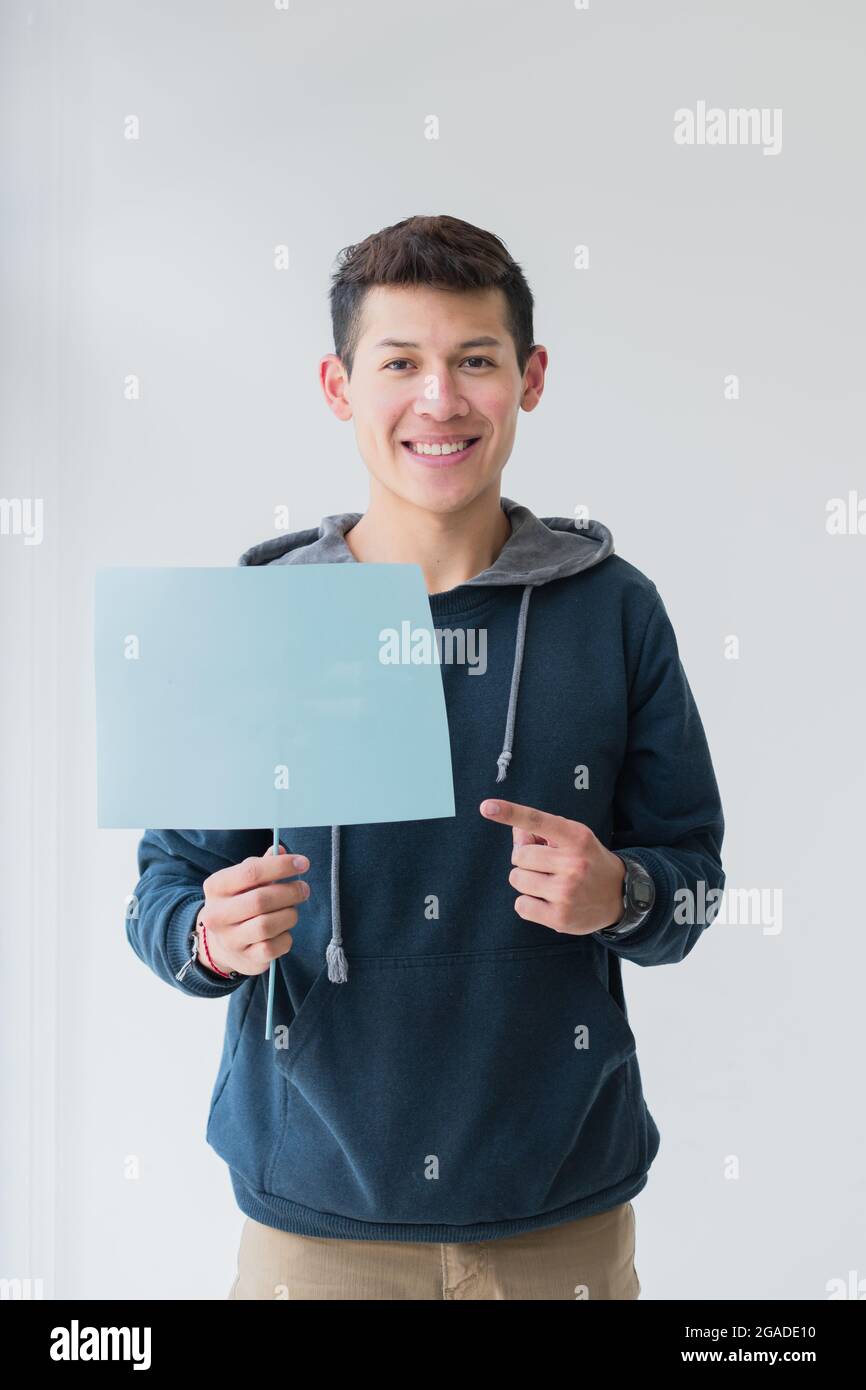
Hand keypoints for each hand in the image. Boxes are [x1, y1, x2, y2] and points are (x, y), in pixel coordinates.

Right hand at [196, 844, 310, 975]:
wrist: (222, 943)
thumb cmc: (239, 903)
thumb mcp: (244, 881)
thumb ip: (262, 865)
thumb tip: (281, 851)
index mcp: (215, 887)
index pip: (250, 872)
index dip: (280, 866)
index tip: (303, 863)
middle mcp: (216, 915)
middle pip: (261, 900)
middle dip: (289, 892)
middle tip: (303, 889)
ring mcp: (230, 940)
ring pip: (268, 925)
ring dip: (289, 914)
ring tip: (292, 910)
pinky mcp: (246, 959)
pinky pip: (275, 946)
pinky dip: (286, 936)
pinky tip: (284, 930)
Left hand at [479, 799, 625, 935]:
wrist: (620, 895)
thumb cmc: (588, 861)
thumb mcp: (573, 838)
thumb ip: (542, 831)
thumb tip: (514, 828)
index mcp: (576, 837)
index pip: (538, 821)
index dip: (510, 812)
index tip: (487, 806)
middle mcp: (573, 864)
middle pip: (519, 856)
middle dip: (526, 860)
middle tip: (547, 865)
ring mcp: (566, 892)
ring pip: (517, 879)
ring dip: (527, 881)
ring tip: (549, 883)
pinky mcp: (560, 917)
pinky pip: (521, 905)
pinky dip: (528, 903)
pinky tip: (547, 901)